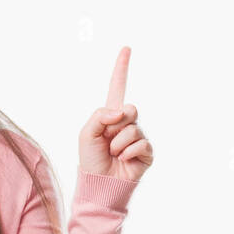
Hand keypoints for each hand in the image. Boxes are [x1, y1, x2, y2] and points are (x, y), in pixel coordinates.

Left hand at [79, 46, 152, 182]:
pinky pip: (141, 144)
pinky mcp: (147, 152)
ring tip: (113, 154)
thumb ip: (100, 115)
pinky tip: (123, 160)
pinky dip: (128, 152)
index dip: (121, 69)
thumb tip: (122, 111)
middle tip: (108, 138)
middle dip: (117, 123)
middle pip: (130, 109)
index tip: (126, 48)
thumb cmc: (90, 160)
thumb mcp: (86, 133)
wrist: (99, 185)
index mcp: (110, 116)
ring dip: (119, 143)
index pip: (117, 88)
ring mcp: (138, 138)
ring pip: (133, 128)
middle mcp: (126, 124)